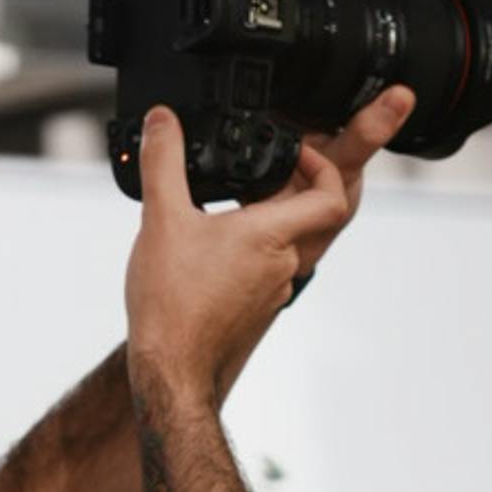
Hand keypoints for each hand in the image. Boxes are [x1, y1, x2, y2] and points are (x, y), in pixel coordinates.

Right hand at [125, 89, 411, 401]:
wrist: (173, 371)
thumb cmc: (173, 304)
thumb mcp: (161, 219)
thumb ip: (163, 162)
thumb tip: (162, 120)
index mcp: (270, 236)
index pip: (331, 196)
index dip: (324, 166)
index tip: (296, 152)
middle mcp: (283, 264)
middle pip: (309, 217)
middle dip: (289, 188)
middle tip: (262, 170)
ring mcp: (272, 291)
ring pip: (285, 246)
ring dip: (266, 222)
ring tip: (230, 207)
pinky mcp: (256, 312)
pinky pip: (265, 272)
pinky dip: (249, 253)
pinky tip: (212, 251)